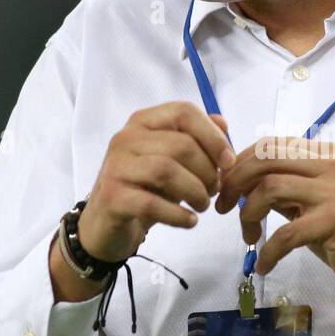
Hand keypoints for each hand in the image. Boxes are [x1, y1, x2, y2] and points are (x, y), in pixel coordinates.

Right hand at [78, 103, 234, 261]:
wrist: (105, 223)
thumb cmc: (144, 188)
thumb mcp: (172, 161)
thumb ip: (196, 140)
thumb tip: (222, 124)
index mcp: (143, 122)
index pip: (183, 112)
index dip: (212, 136)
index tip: (229, 161)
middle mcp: (125, 138)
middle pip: (180, 145)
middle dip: (207, 170)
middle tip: (214, 190)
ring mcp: (116, 167)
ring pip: (166, 171)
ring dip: (195, 192)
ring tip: (203, 205)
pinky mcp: (112, 197)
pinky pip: (151, 203)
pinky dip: (178, 215)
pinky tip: (190, 221)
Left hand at [213, 135, 334, 304]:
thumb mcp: (315, 204)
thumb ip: (285, 189)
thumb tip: (241, 182)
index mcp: (327, 155)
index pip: (272, 143)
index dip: (240, 162)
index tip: (226, 188)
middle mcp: (333, 165)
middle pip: (266, 157)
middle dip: (235, 181)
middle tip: (223, 207)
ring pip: (270, 188)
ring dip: (247, 215)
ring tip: (248, 236)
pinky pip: (286, 233)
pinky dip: (268, 251)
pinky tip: (265, 264)